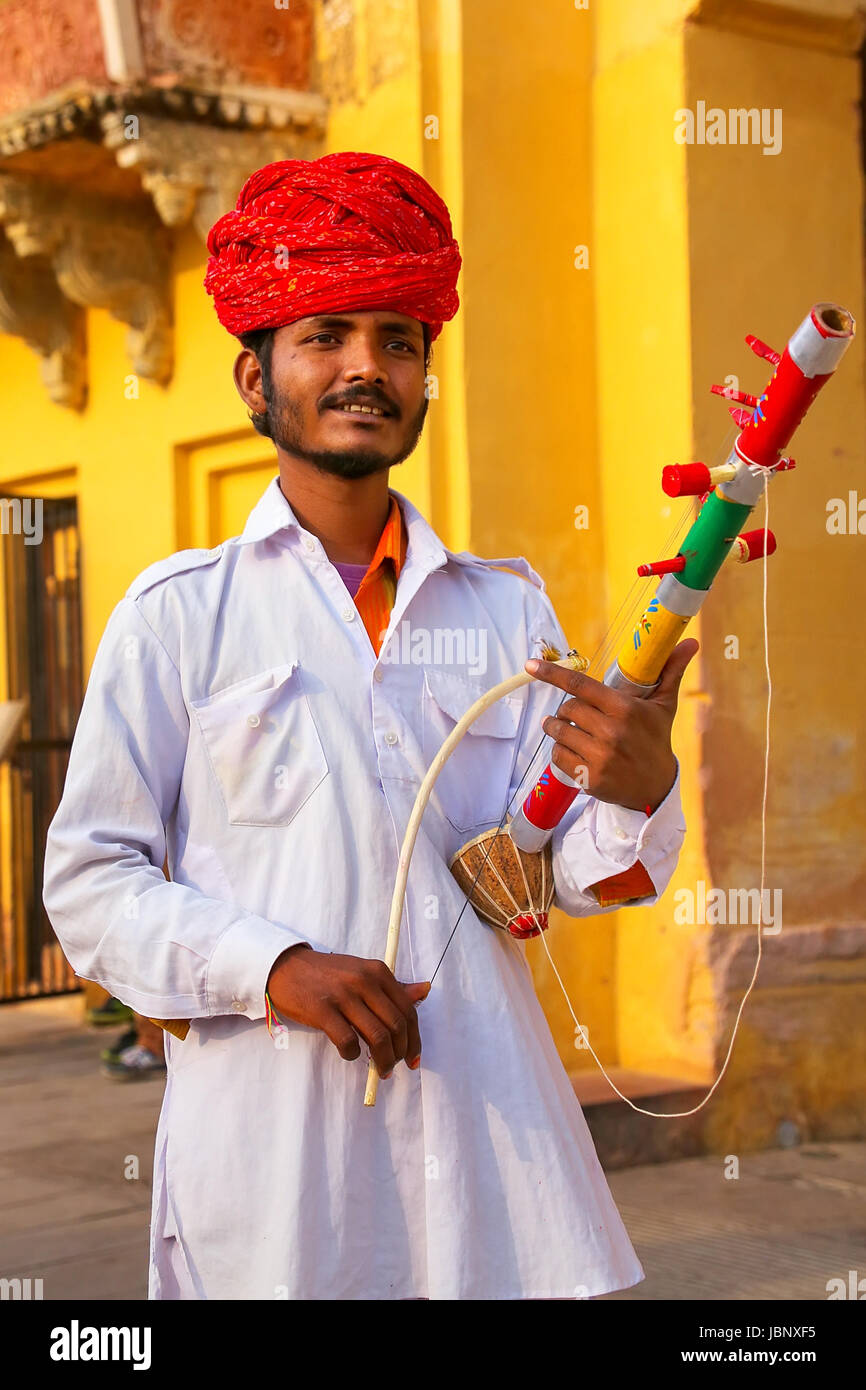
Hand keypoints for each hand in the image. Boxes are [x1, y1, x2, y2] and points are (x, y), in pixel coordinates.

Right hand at [266, 944, 429, 1079]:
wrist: (286, 967)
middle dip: (401, 1053)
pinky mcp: (323, 1010)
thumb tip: (425, 990)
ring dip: (383, 1059)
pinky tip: (349, 1054)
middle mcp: (364, 980)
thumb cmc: (328, 975)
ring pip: (377, 1036)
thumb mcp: (363, 973)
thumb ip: (393, 987)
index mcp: (378, 971)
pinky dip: (352, 1054)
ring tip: (381, 1069)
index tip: (414, 1058)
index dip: (415, 1039)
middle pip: (396, 1025)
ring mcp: (344, 995)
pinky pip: (348, 1041)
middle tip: (395, 1067)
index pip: (407, 1010)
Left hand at [525, 639, 698, 812]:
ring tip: (567, 729)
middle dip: (566, 709)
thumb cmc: (656, 739)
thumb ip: (671, 671)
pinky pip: (558, 756)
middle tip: (574, 713)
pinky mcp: (590, 778)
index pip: (580, 685)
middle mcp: (611, 731)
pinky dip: (560, 751)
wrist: (656, 787)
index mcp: (625, 709)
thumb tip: (690, 642)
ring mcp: (599, 756)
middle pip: (567, 708)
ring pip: (558, 731)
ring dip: (557, 728)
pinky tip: (573, 750)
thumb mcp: (664, 705)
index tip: (531, 665)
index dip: (552, 673)